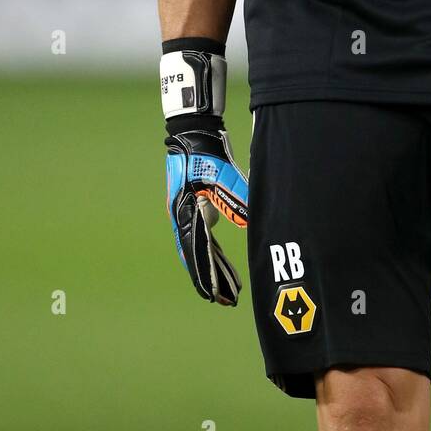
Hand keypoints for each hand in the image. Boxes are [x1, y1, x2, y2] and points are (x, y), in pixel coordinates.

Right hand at [160, 40, 247, 304]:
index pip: (196, 253)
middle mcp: (181, 216)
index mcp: (184, 212)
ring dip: (213, 267)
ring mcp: (185, 211)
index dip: (207, 276)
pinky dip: (212, 252)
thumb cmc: (206, 150)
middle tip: (225, 301)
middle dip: (211, 279)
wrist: (192, 130)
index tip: (216, 297)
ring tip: (227, 289)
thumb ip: (236, 196)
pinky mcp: (193, 205)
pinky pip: (203, 236)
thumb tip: (249, 221)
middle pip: (197, 256)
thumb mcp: (221, 173)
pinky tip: (223, 263)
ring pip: (200, 248)